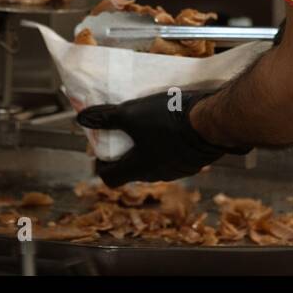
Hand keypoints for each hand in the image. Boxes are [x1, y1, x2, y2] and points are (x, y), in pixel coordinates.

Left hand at [76, 89, 249, 186]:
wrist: (210, 122)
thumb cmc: (168, 120)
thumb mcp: (131, 114)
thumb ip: (107, 118)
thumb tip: (82, 117)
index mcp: (138, 168)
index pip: (110, 179)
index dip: (101, 166)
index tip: (100, 150)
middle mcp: (156, 175)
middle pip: (132, 170)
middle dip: (124, 153)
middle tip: (122, 133)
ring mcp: (177, 170)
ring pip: (154, 163)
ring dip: (147, 149)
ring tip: (146, 126)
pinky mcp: (193, 162)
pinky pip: (174, 157)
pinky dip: (167, 146)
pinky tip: (170, 127)